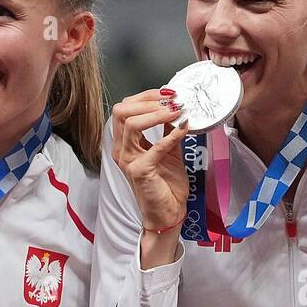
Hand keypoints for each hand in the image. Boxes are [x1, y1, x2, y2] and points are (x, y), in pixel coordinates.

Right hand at [111, 88, 190, 242]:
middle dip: (147, 100)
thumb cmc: (166, 186)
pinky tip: (184, 129)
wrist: (168, 213)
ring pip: (131, 124)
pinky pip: (154, 147)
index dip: (146, 96)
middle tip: (172, 99)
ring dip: (156, 113)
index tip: (168, 93)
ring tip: (176, 110)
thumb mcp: (169, 151)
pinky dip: (170, 135)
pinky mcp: (140, 172)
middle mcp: (122, 150)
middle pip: (122, 111)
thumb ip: (168, 130)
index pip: (125, 109)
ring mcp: (128, 161)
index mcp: (126, 143)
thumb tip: (176, 108)